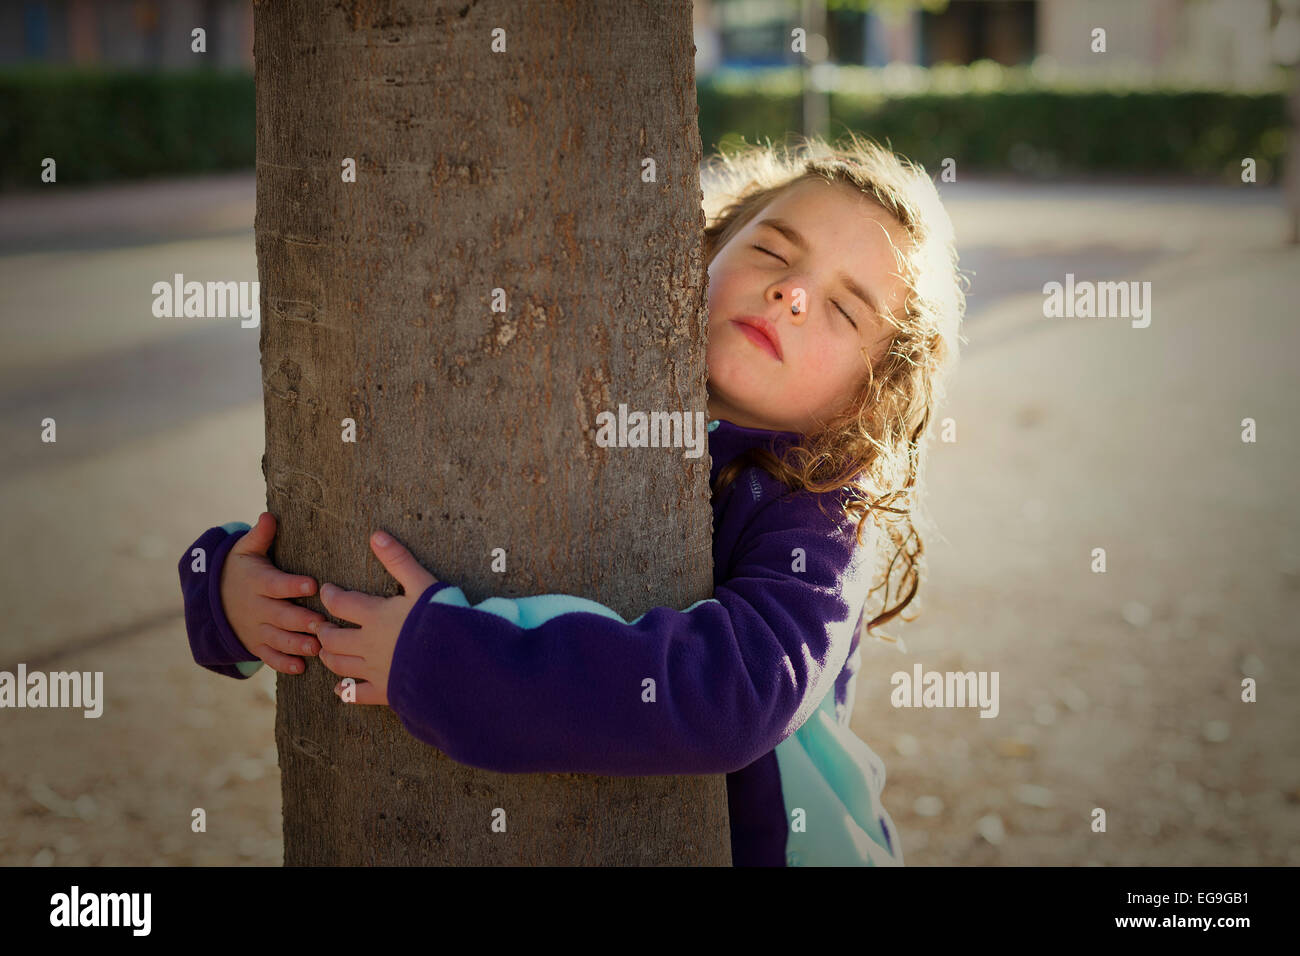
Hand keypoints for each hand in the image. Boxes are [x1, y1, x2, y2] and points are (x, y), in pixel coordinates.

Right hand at [220, 512, 326, 674]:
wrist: (215, 600)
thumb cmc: (241, 570)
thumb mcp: (244, 551)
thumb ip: (259, 536)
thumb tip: (268, 516)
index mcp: (258, 583)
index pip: (276, 584)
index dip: (293, 585)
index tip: (312, 584)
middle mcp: (258, 608)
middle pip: (281, 616)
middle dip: (301, 621)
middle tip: (323, 624)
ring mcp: (257, 629)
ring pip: (278, 638)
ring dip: (297, 644)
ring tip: (316, 647)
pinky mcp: (258, 644)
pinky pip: (269, 656)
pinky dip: (283, 663)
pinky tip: (300, 667)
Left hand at [315, 530, 437, 705]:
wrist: (458, 662)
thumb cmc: (443, 620)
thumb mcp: (423, 584)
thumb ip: (399, 560)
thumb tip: (376, 535)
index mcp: (375, 616)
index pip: (340, 603)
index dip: (329, 595)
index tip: (327, 590)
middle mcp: (368, 644)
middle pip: (332, 638)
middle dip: (324, 629)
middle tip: (322, 623)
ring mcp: (375, 670)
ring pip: (339, 664)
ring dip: (329, 656)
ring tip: (326, 650)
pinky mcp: (385, 691)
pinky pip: (358, 694)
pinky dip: (346, 691)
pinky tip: (341, 690)